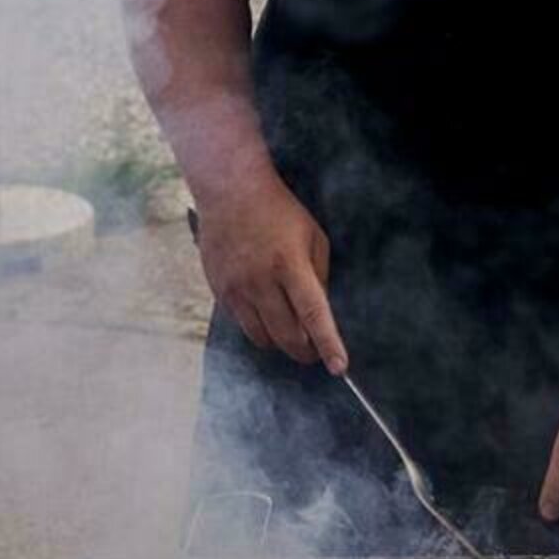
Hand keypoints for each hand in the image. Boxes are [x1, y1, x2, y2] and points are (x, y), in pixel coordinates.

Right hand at [192, 173, 347, 374]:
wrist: (230, 191)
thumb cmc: (279, 211)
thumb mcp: (313, 236)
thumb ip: (319, 277)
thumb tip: (318, 313)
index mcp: (290, 264)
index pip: (313, 315)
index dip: (328, 344)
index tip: (339, 367)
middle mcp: (261, 280)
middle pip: (287, 336)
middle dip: (306, 351)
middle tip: (314, 352)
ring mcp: (237, 287)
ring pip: (263, 338)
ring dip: (281, 342)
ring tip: (290, 332)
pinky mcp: (219, 290)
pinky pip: (242, 324)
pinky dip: (259, 327)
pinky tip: (265, 311)